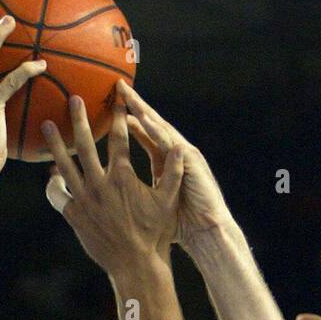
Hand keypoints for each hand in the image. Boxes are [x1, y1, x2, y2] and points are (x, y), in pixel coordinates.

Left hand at [42, 97, 182, 275]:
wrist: (134, 264)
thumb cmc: (154, 233)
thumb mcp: (166, 202)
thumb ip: (172, 174)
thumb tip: (181, 149)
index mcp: (123, 176)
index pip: (119, 138)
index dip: (118, 116)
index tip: (115, 98)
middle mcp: (100, 184)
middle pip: (84, 144)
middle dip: (79, 119)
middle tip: (73, 100)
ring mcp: (84, 199)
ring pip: (64, 165)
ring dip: (54, 144)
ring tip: (46, 125)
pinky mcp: (74, 215)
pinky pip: (57, 195)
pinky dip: (53, 183)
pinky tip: (50, 174)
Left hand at [115, 82, 231, 252]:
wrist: (207, 233)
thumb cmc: (185, 222)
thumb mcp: (161, 201)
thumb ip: (149, 183)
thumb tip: (125, 183)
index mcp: (165, 162)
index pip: (144, 135)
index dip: (129, 120)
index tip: (113, 107)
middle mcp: (173, 155)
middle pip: (150, 124)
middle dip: (135, 104)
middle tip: (118, 86)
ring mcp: (183, 157)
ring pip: (160, 129)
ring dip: (143, 111)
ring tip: (128, 95)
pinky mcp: (191, 164)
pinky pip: (169, 144)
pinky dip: (157, 131)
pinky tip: (145, 119)